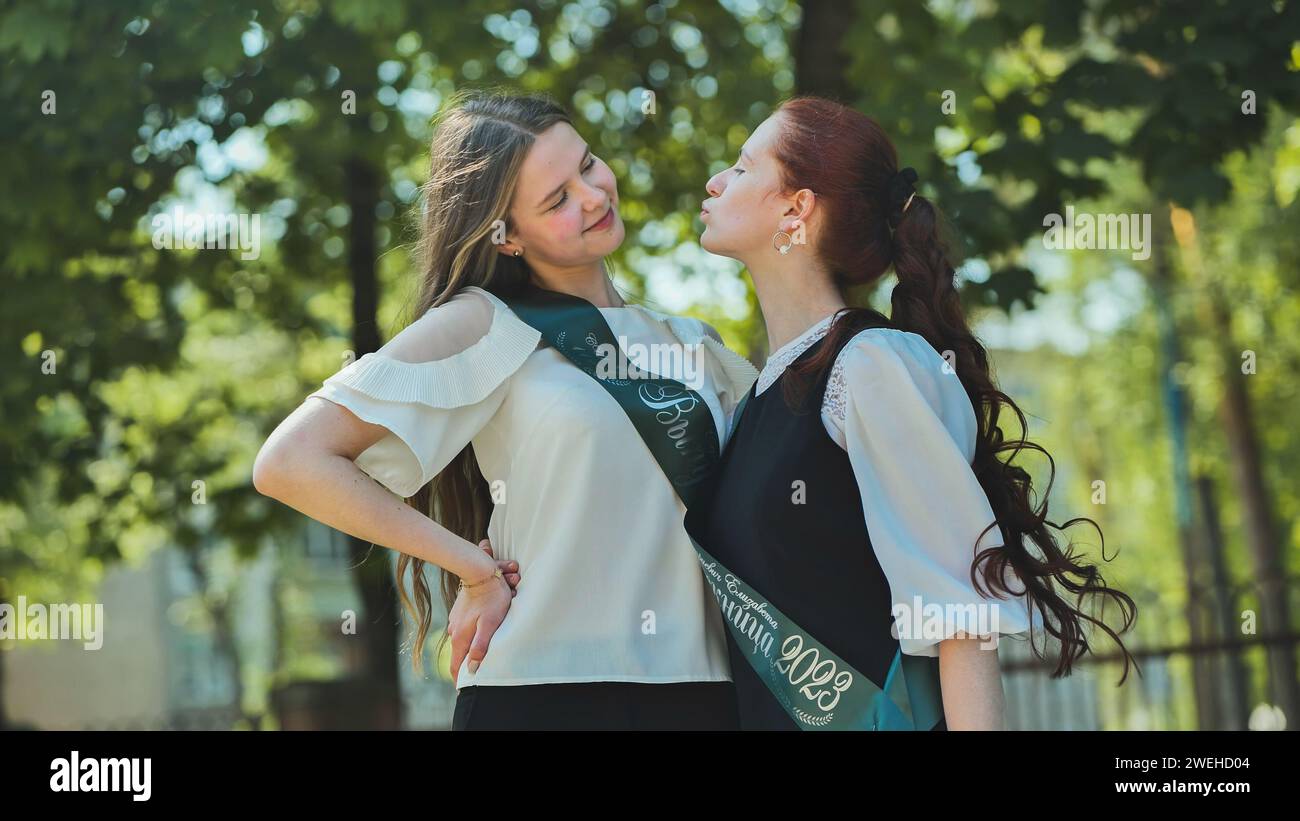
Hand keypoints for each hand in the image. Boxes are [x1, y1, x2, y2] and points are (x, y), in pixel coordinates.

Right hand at [448, 539, 518, 685]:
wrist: (479, 572)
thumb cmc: (490, 598)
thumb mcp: (489, 624)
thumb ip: (480, 646)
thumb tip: (472, 669)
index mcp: (460, 637)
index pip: (456, 666)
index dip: (460, 680)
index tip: (463, 690)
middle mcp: (454, 630)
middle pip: (459, 654)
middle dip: (465, 667)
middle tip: (472, 679)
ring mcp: (456, 620)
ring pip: (462, 641)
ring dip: (468, 650)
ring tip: (476, 660)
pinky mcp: (460, 612)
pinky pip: (464, 630)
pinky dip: (469, 637)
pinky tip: (477, 636)